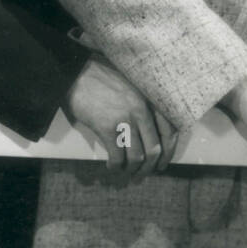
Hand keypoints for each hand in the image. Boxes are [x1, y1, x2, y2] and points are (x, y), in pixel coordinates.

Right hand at [65, 57, 177, 176]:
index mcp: (149, 100)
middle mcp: (141, 110)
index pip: (169, 131)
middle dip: (149, 167)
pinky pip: (117, 157)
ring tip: (125, 172)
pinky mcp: (107, 128)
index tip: (162, 163)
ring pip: (137, 157)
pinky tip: (111, 166)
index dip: (168, 152)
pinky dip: (115, 167)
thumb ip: (142, 106)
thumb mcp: (130, 88)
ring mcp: (125, 120)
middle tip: (141, 174)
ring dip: (132, 170)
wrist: (77, 73)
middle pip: (154, 150)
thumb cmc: (101, 80)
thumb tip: (148, 134)